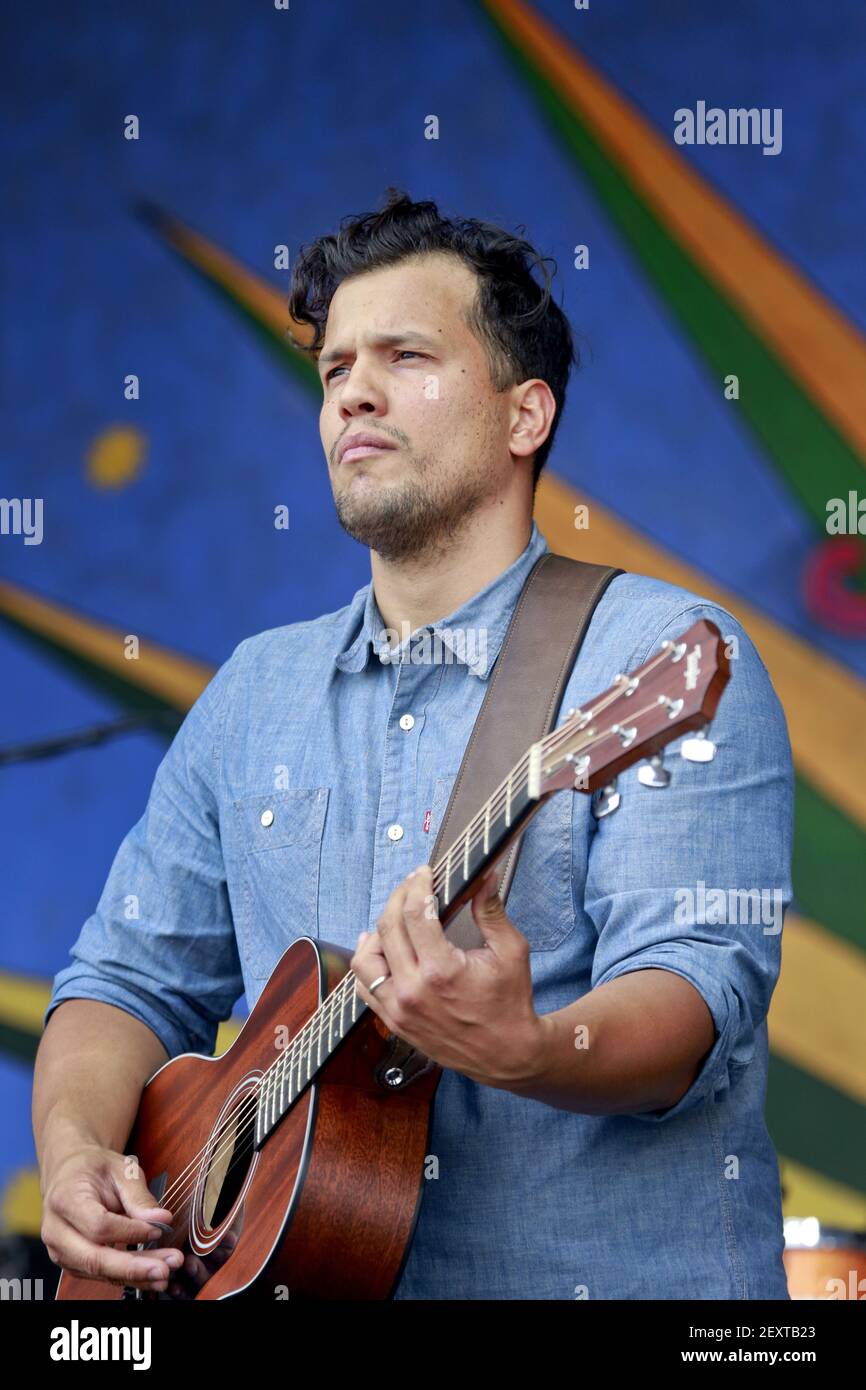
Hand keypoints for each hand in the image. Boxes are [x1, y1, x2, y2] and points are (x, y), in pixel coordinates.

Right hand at [40, 1143, 183, 1293]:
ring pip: (99, 1271)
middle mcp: (57, 1231)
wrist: (70, 1174)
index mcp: (65, 1199)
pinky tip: (151, 1276)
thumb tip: (162, 1220)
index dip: (130, 1232)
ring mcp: (60, 1251)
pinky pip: (101, 1275)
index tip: (158, 1230)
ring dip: (134, 1276)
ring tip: (165, 1274)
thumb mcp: (121, 1170)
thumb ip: (139, 1197)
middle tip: (165, 1269)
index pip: (99, 1225)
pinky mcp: (72, 1264)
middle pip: (94, 1259)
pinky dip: (128, 1277)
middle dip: (132, 1268)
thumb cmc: (95, 1169)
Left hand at [351, 863, 548, 1088]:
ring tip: (396, 919)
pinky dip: (368, 964)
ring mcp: (399, 1009)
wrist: (507, 1054)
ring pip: (365, 959)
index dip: (417, 885)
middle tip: (411, 887)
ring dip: (377, 931)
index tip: (423, 874)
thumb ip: (491, 911)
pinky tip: (381, 950)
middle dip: (398, 898)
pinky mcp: (394, 1022)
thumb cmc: (511, 1004)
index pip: (416, 913)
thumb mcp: (511, 952)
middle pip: (388, 927)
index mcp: (441, 970)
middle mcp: (413, 990)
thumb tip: (484, 877)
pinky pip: (364, 987)